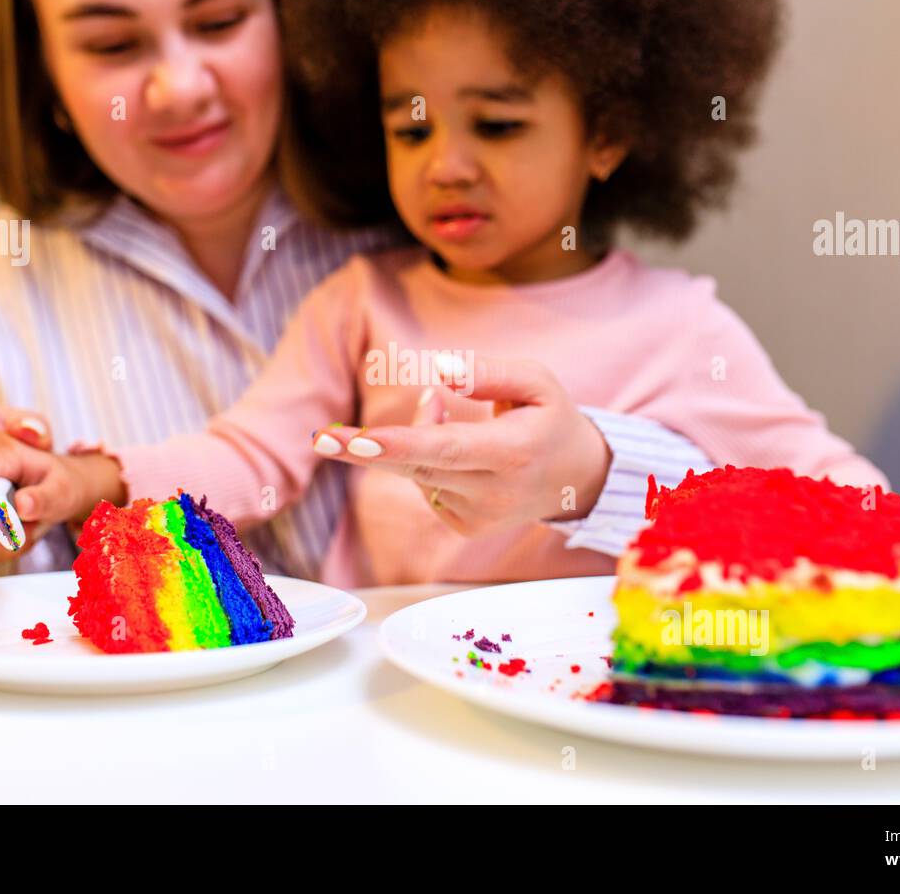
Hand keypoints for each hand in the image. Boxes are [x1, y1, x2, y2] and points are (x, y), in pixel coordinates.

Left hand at [310, 356, 611, 537]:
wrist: (578, 480)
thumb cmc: (550, 419)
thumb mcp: (536, 381)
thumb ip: (488, 372)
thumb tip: (436, 373)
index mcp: (514, 451)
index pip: (448, 448)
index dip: (400, 444)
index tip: (360, 442)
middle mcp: (494, 491)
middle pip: (417, 466)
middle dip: (364, 450)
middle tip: (321, 439)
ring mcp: (478, 516)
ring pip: (418, 471)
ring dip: (412, 437)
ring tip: (442, 409)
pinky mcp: (465, 527)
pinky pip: (426, 487)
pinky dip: (427, 462)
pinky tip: (457, 452)